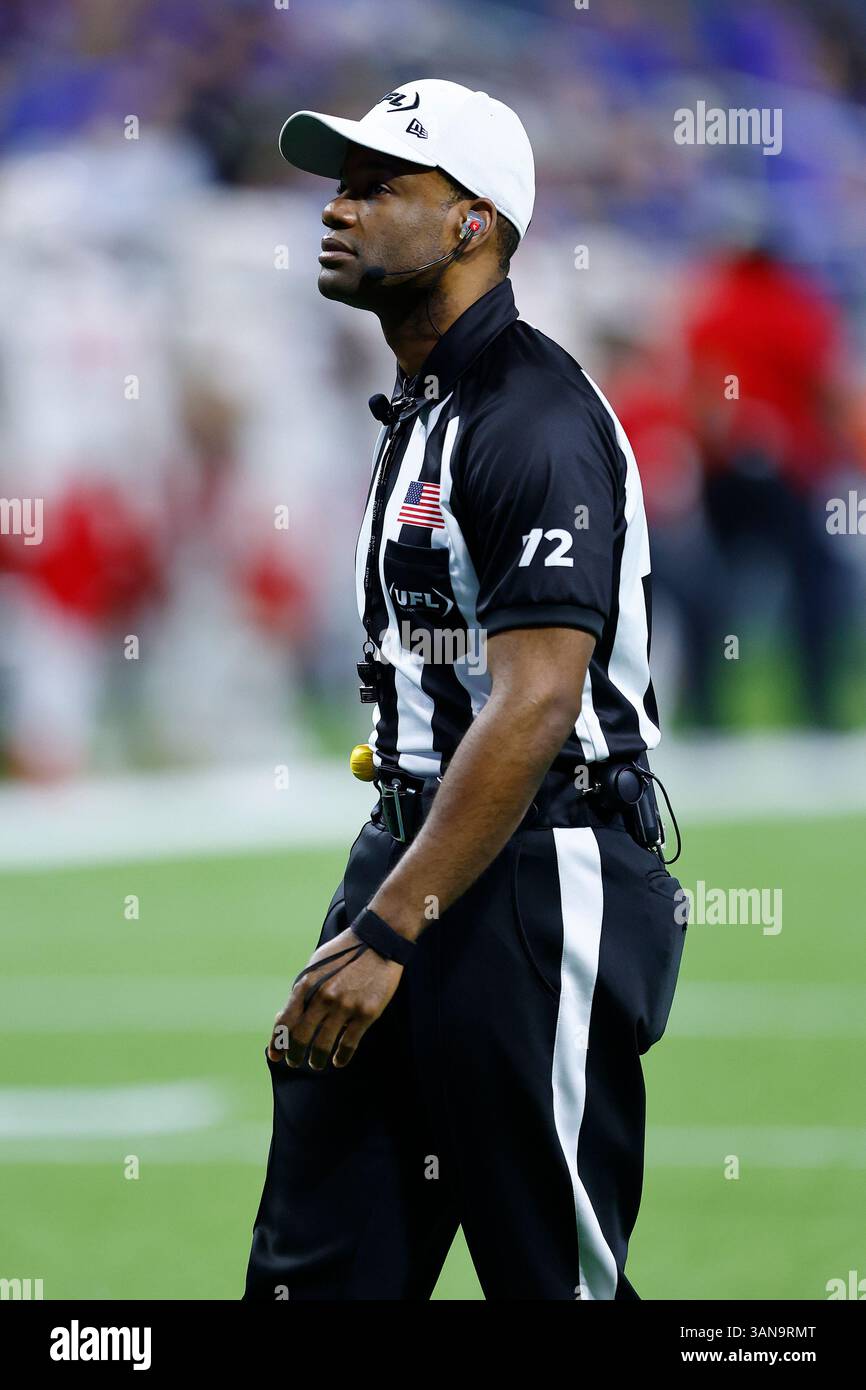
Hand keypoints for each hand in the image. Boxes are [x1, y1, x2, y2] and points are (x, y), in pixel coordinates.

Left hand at [268, 927, 403, 1069]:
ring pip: (323, 1045)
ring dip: (316, 1059)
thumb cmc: (343, 952)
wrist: (378, 941)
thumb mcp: (315, 966)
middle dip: (295, 1055)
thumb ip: (302, 990)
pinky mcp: (366, 1013)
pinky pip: (349, 1044)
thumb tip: (286, 1016)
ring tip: (316, 1063)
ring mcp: (345, 1006)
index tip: (275, 1056)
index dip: (278, 1043)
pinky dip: (341, 1057)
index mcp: (306, 984)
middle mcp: (322, 997)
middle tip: (294, 1061)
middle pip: (301, 1037)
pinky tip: (338, 1061)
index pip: (285, 1021)